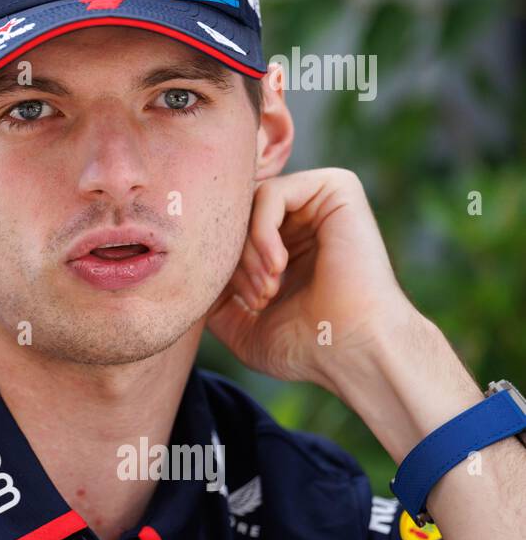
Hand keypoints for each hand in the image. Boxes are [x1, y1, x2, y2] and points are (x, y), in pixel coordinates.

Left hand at [205, 167, 413, 392]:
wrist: (355, 351)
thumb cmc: (306, 347)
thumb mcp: (241, 326)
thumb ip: (213, 298)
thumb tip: (183, 275)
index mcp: (287, 244)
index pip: (227, 232)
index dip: (222, 267)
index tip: (245, 305)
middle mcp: (304, 217)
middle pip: (235, 216)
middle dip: (234, 260)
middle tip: (257, 299)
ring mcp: (320, 201)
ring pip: (249, 205)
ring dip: (247, 250)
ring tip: (268, 289)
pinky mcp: (337, 188)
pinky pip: (271, 193)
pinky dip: (261, 232)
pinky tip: (278, 267)